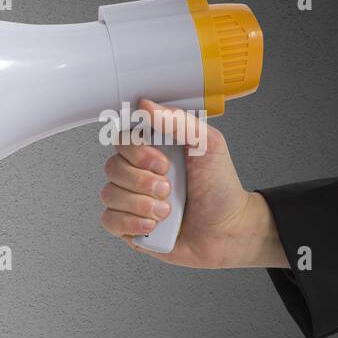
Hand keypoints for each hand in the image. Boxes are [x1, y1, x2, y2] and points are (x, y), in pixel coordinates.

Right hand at [99, 98, 287, 268]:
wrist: (228, 230)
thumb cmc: (221, 190)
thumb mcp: (208, 145)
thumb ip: (178, 121)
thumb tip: (147, 106)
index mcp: (154, 151)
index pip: (123, 141)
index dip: (137, 153)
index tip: (162, 162)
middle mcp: (139, 174)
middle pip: (112, 168)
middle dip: (142, 181)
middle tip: (168, 188)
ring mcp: (131, 200)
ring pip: (109, 194)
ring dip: (140, 204)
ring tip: (166, 211)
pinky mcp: (128, 226)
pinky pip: (109, 220)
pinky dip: (131, 223)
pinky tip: (153, 224)